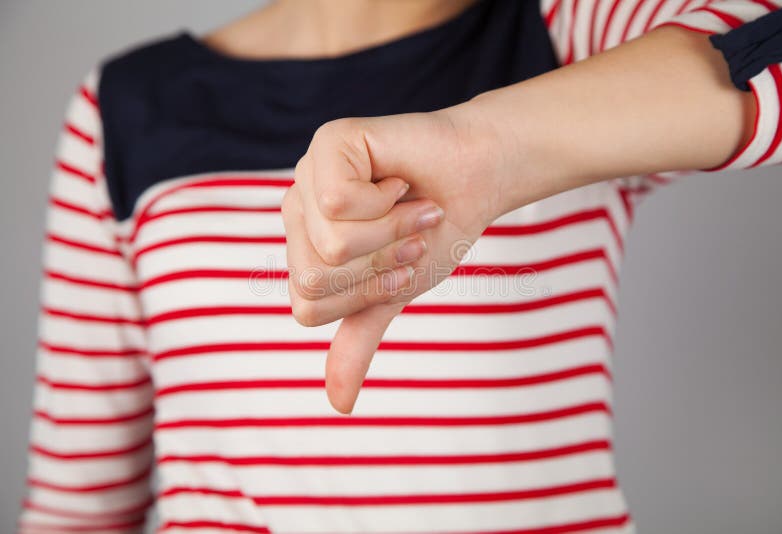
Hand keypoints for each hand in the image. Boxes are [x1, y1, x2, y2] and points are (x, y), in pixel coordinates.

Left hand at [282, 107, 503, 413]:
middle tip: (410, 234)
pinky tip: (399, 180)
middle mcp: (296, 213)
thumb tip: (338, 407)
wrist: (479, 180)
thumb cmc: (438, 232)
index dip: (367, 294)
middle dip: (382, 265)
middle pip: (317, 279)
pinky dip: (389, 201)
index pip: (308, 308)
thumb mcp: (394, 294)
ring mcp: (306, 176)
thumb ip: (359, 338)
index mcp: (304, 249)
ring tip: (410, 206)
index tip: (403, 266)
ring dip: (392, 233)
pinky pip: (339, 203)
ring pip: (331, 245)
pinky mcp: (327, 144)